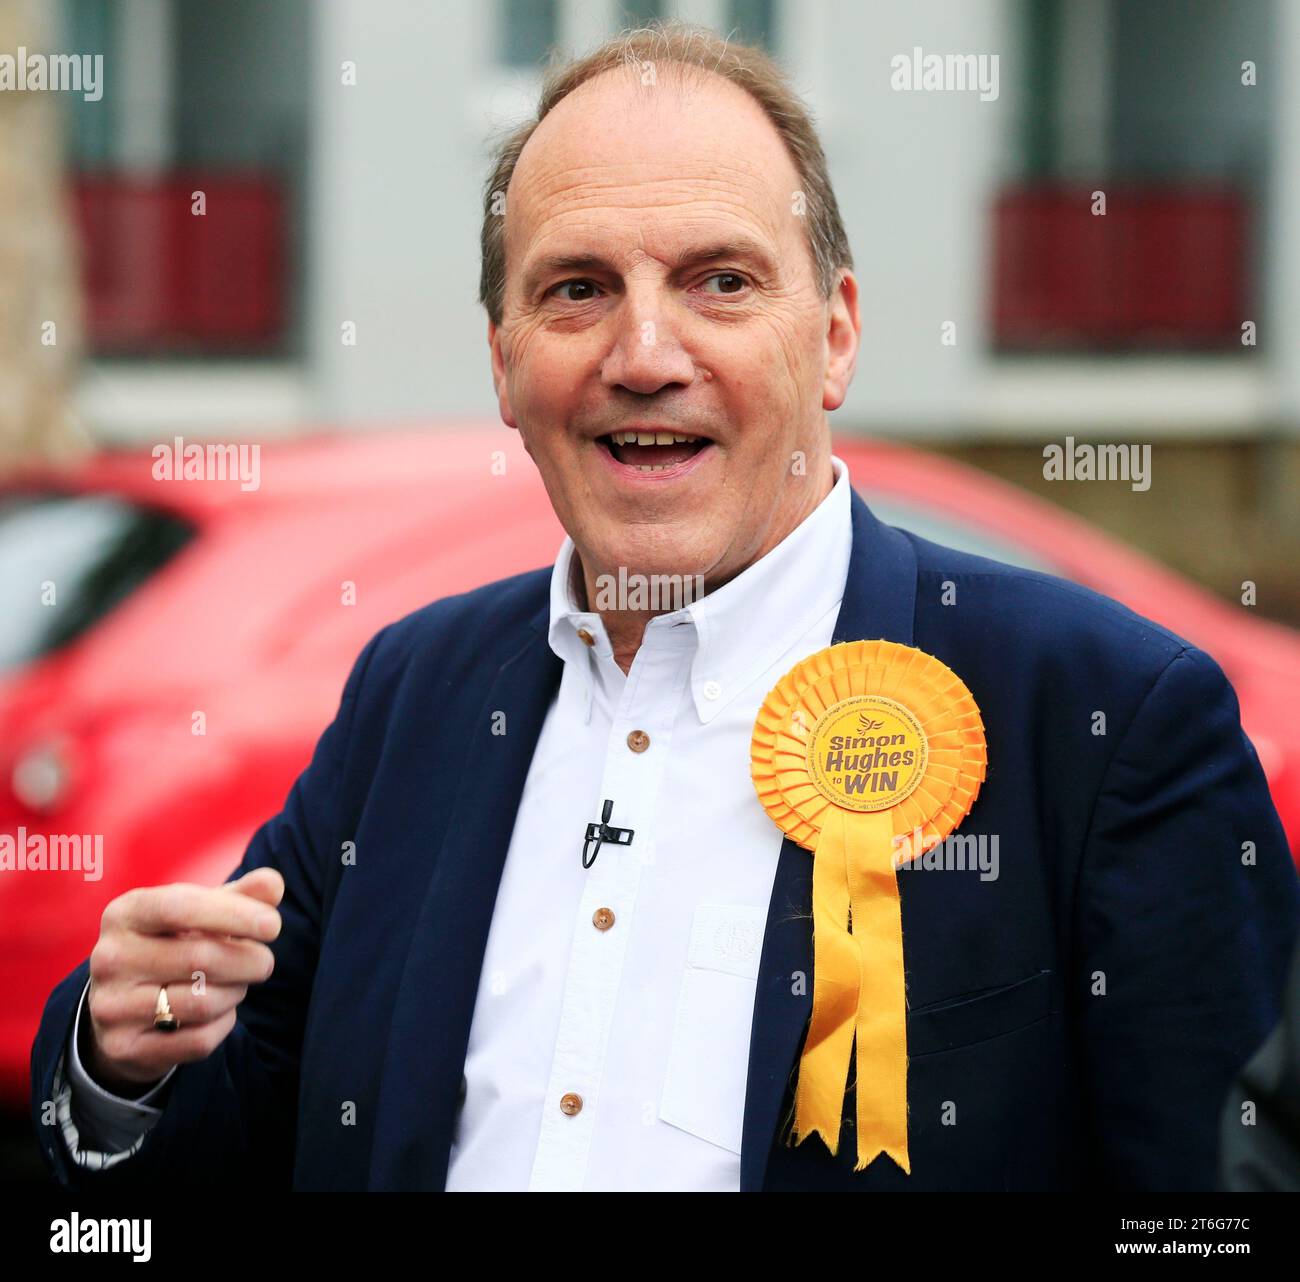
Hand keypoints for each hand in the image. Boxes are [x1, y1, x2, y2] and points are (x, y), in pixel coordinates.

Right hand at [83, 868, 283, 1093]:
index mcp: (125, 913)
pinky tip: (218, 1012)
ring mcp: (111, 1006)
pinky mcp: (123, 1048)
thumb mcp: (200, 913)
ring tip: (236, 983)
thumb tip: (273, 883)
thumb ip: (240, 895)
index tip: (273, 925)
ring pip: (203, 1002)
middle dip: (250, 960)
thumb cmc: (175, 943)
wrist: (125, 1006)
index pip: (181, 907)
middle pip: (201, 958)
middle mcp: (109, 958)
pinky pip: (198, 1040)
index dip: (234, 914)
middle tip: (263, 961)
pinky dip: (223, 1024)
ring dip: (236, 992)